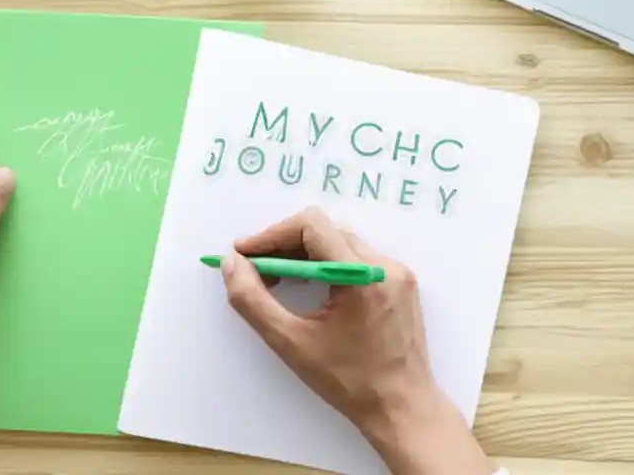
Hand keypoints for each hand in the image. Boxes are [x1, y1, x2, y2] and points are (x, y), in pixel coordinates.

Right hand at [221, 208, 494, 474]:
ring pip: (341, 243)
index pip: (311, 226)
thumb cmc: (349, 382)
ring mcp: (397, 273)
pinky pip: (359, 259)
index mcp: (362, 275)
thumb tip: (232, 264)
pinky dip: (329, 266)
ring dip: (306, 256)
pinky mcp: (401, 284)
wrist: (402, 407)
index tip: (245, 254)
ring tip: (279, 282)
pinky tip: (312, 289)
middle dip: (284, 246)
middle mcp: (384, 265)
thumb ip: (253, 301)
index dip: (272, 235)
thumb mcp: (291, 343)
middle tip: (256, 272)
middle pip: (325, 232)